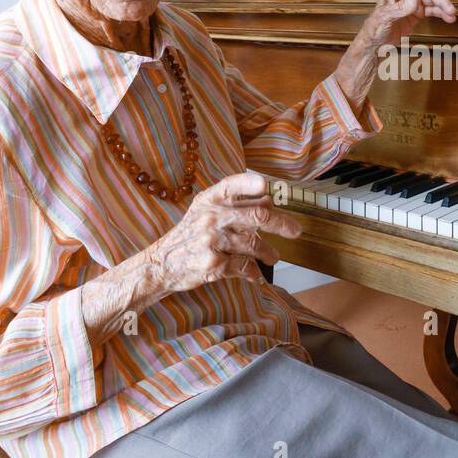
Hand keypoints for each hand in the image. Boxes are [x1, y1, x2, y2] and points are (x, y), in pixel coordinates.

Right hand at [145, 172, 301, 295]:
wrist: (161, 263)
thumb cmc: (191, 234)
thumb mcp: (206, 211)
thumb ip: (237, 204)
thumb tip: (270, 199)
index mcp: (209, 200)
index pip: (232, 184)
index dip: (251, 184)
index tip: (267, 186)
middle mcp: (211, 217)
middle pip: (257, 215)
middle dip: (282, 223)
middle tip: (296, 230)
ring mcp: (212, 242)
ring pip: (254, 244)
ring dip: (268, 252)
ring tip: (273, 256)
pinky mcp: (213, 265)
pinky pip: (245, 266)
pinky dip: (253, 271)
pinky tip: (255, 273)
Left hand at [367, 0, 457, 47]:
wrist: (376, 45)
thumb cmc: (374, 28)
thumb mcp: (384, 17)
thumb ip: (400, 8)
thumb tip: (415, 0)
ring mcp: (413, 1)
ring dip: (444, 4)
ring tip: (451, 12)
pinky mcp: (417, 13)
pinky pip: (433, 9)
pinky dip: (442, 13)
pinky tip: (449, 18)